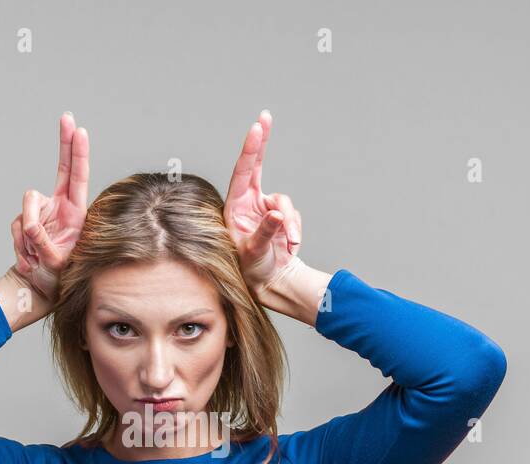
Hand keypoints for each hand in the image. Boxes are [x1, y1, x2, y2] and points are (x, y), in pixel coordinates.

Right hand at [9, 112, 89, 302]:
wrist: (39, 290)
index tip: (79, 130)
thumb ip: (44, 242)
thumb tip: (29, 225)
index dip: (77, 154)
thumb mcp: (56, 263)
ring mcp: (41, 213)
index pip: (77, 177)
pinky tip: (29, 260)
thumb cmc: (58, 278)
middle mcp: (60, 207)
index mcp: (76, 213)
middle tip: (67, 117)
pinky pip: (15, 226)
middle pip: (61, 168)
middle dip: (64, 143)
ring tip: (37, 258)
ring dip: (28, 236)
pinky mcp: (24, 221)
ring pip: (26, 209)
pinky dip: (20, 246)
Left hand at [223, 109, 304, 299]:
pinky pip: (292, 213)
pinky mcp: (280, 215)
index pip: (242, 173)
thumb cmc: (253, 269)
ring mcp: (265, 208)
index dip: (250, 150)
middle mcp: (248, 203)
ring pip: (284, 201)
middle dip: (261, 143)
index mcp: (235, 208)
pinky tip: (290, 245)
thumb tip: (276, 214)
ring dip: (290, 222)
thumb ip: (265, 232)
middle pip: (256, 167)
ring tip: (290, 244)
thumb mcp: (254, 252)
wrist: (270, 280)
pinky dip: (295, 228)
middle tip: (264, 117)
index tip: (256, 129)